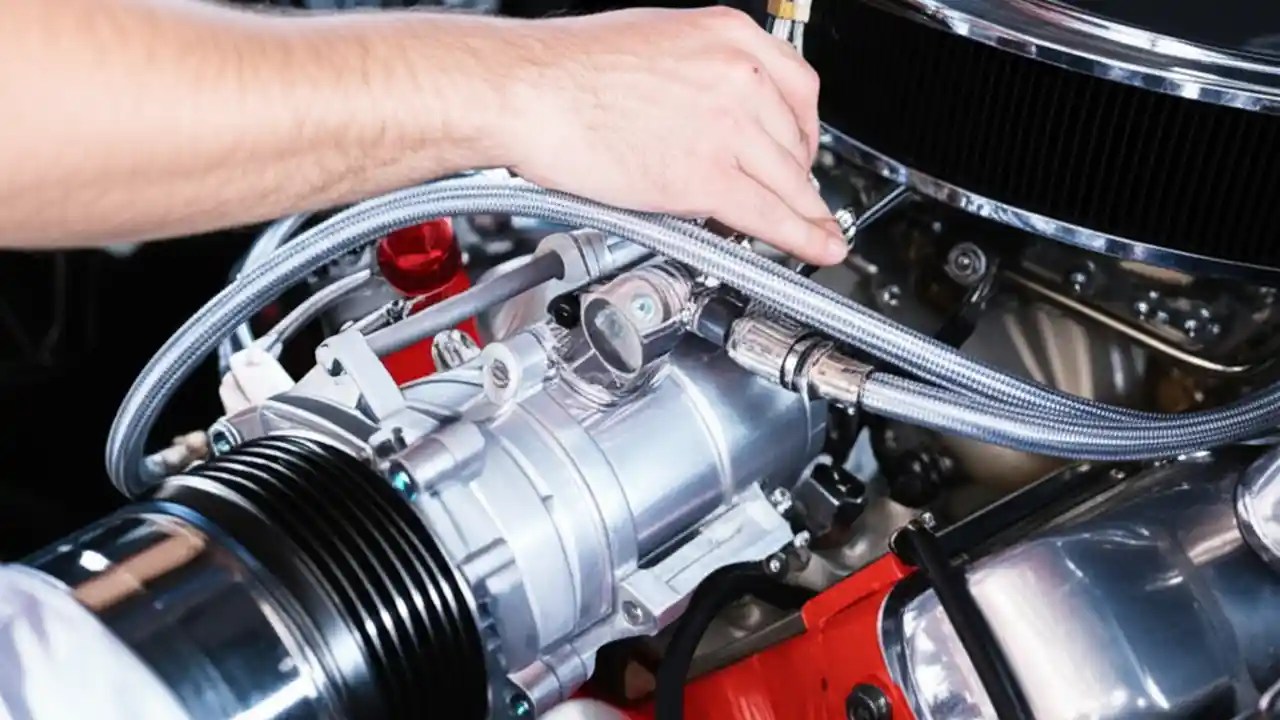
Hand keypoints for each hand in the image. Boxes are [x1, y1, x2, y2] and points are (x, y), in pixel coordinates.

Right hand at [496, 7, 846, 264]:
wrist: (528, 89)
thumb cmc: (568, 68)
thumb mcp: (657, 44)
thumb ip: (699, 76)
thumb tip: (709, 112)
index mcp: (729, 36)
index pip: (798, 90)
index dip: (805, 131)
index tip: (802, 151)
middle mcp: (739, 76)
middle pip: (795, 141)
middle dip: (796, 176)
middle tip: (793, 198)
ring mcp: (727, 127)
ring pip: (788, 182)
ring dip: (803, 212)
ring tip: (815, 232)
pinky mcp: (705, 176)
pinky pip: (769, 215)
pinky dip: (801, 236)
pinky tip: (818, 246)